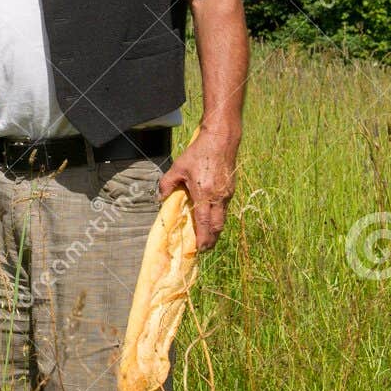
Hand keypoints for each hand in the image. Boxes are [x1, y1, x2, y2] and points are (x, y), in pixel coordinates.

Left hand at [157, 128, 238, 252]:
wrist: (221, 140)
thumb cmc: (199, 153)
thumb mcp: (178, 167)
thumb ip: (167, 184)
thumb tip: (160, 198)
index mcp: (204, 194)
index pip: (204, 223)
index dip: (202, 239)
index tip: (198, 250)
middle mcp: (218, 197)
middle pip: (217, 227)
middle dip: (210, 240)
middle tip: (203, 249)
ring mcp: (227, 194)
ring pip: (222, 219)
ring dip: (214, 230)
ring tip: (206, 238)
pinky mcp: (231, 190)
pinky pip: (225, 209)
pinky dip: (218, 218)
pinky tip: (211, 219)